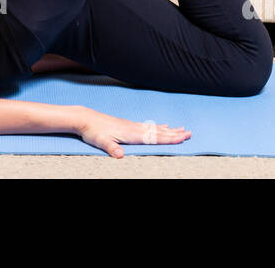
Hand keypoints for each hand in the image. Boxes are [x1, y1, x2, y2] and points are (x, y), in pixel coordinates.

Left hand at [76, 108, 190, 157]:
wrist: (85, 119)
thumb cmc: (93, 131)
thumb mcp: (101, 141)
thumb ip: (111, 148)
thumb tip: (120, 156)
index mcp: (131, 133)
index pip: (154, 137)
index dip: (168, 138)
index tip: (182, 138)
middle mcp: (134, 128)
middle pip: (159, 132)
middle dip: (174, 133)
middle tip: (189, 133)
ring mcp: (132, 126)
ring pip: (156, 128)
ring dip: (170, 130)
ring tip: (181, 129)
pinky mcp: (128, 126)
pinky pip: (149, 126)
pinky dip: (158, 127)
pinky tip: (163, 126)